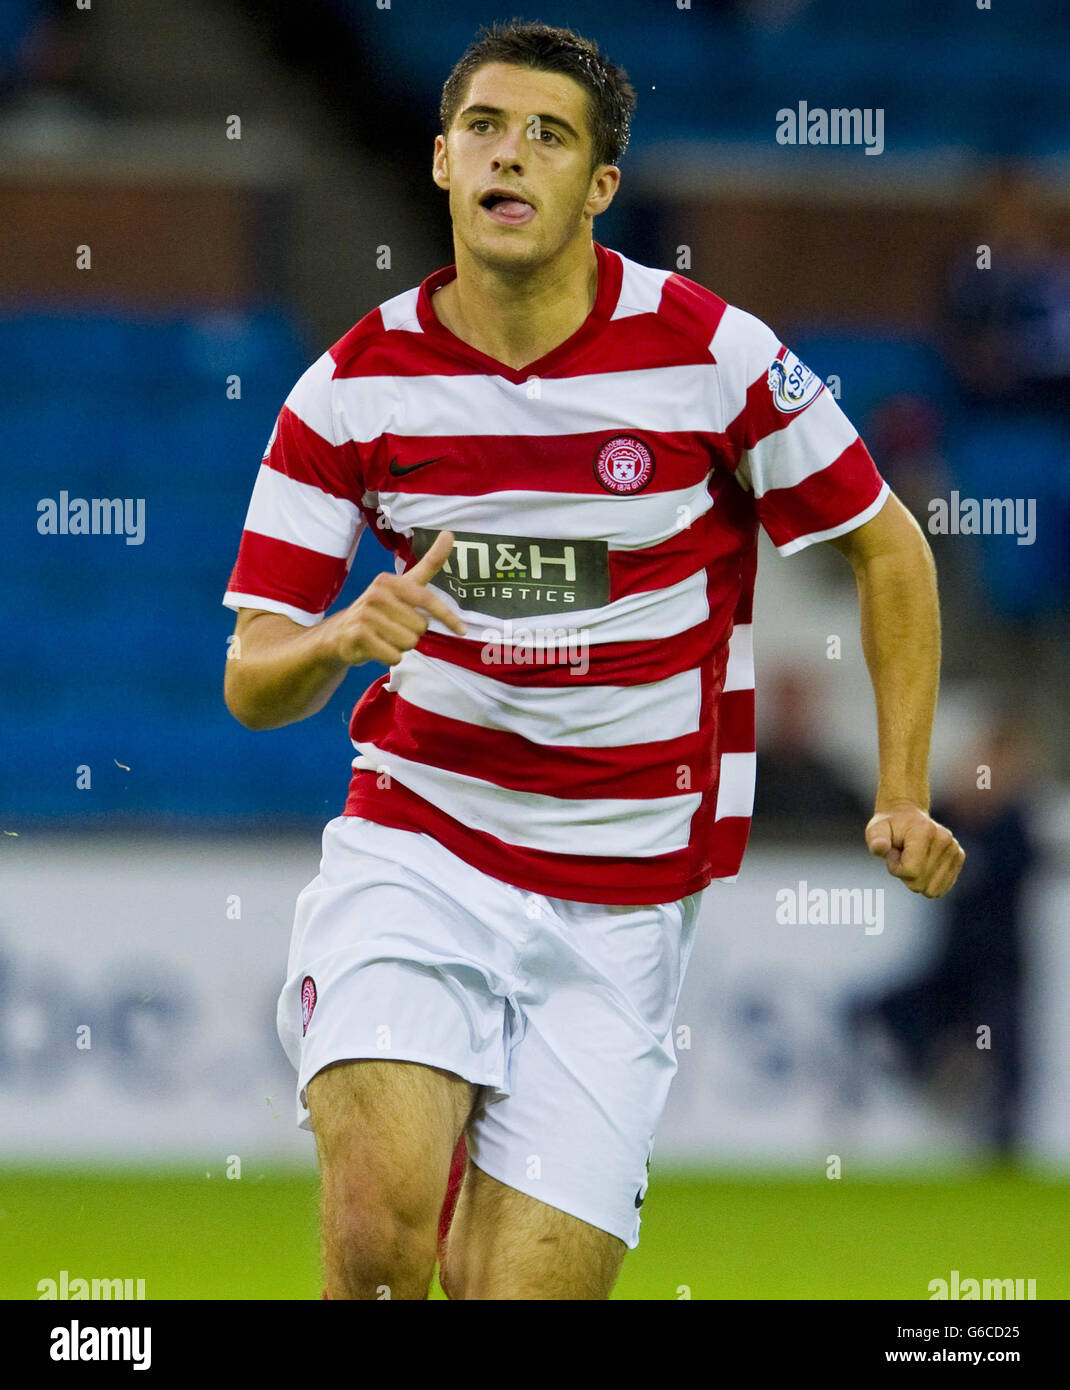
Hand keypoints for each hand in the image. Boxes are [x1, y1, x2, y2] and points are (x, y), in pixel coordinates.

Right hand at [326, 529, 465, 666]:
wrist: (340, 634)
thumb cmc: (379, 610)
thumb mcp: (403, 586)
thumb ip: (427, 564)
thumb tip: (450, 534)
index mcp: (389, 581)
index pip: (427, 600)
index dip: (447, 616)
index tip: (462, 630)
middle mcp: (377, 594)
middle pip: (421, 627)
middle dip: (412, 633)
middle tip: (394, 628)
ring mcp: (366, 615)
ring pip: (408, 643)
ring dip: (401, 646)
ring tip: (385, 637)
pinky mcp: (359, 636)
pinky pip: (394, 656)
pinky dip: (390, 657)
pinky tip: (377, 647)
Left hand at [865, 800, 965, 897]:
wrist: (906, 816)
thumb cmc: (889, 826)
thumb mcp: (876, 830)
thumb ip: (876, 840)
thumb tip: (879, 848)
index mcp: (924, 831)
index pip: (910, 870)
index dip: (895, 867)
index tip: (893, 853)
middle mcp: (944, 839)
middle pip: (921, 883)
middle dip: (905, 875)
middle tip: (902, 855)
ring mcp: (954, 849)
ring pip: (932, 889)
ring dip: (917, 879)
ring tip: (912, 859)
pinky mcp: (959, 858)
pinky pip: (942, 888)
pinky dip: (928, 882)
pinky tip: (923, 865)